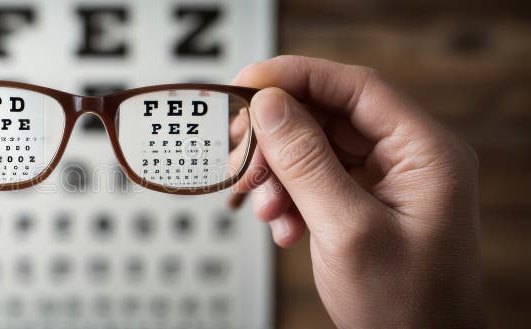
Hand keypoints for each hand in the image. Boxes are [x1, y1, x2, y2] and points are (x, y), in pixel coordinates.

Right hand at [233, 56, 482, 326]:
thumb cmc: (406, 306)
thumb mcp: (347, 229)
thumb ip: (306, 163)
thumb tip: (270, 106)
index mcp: (425, 153)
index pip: (355, 87)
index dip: (296, 77)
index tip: (247, 84)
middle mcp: (408, 158)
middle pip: (330, 116)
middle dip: (279, 138)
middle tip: (242, 157)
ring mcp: (387, 179)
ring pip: (316, 148)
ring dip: (280, 173)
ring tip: (266, 207)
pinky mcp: (366, 200)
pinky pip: (317, 178)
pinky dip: (290, 197)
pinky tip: (283, 225)